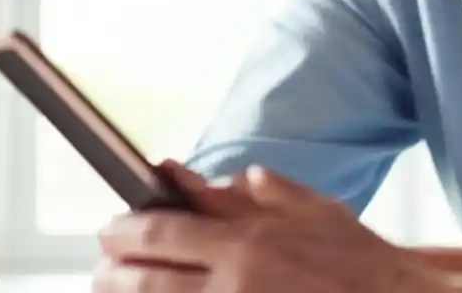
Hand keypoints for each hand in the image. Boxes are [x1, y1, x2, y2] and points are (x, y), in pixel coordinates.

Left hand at [93, 162, 452, 292]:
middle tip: (105, 264)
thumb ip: (257, 191)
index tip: (111, 229)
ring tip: (122, 283)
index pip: (161, 234)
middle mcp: (235, 282)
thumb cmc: (356, 256)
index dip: (124, 231)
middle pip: (144, 280)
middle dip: (113, 270)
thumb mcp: (311, 208)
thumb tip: (209, 178)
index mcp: (249, 242)